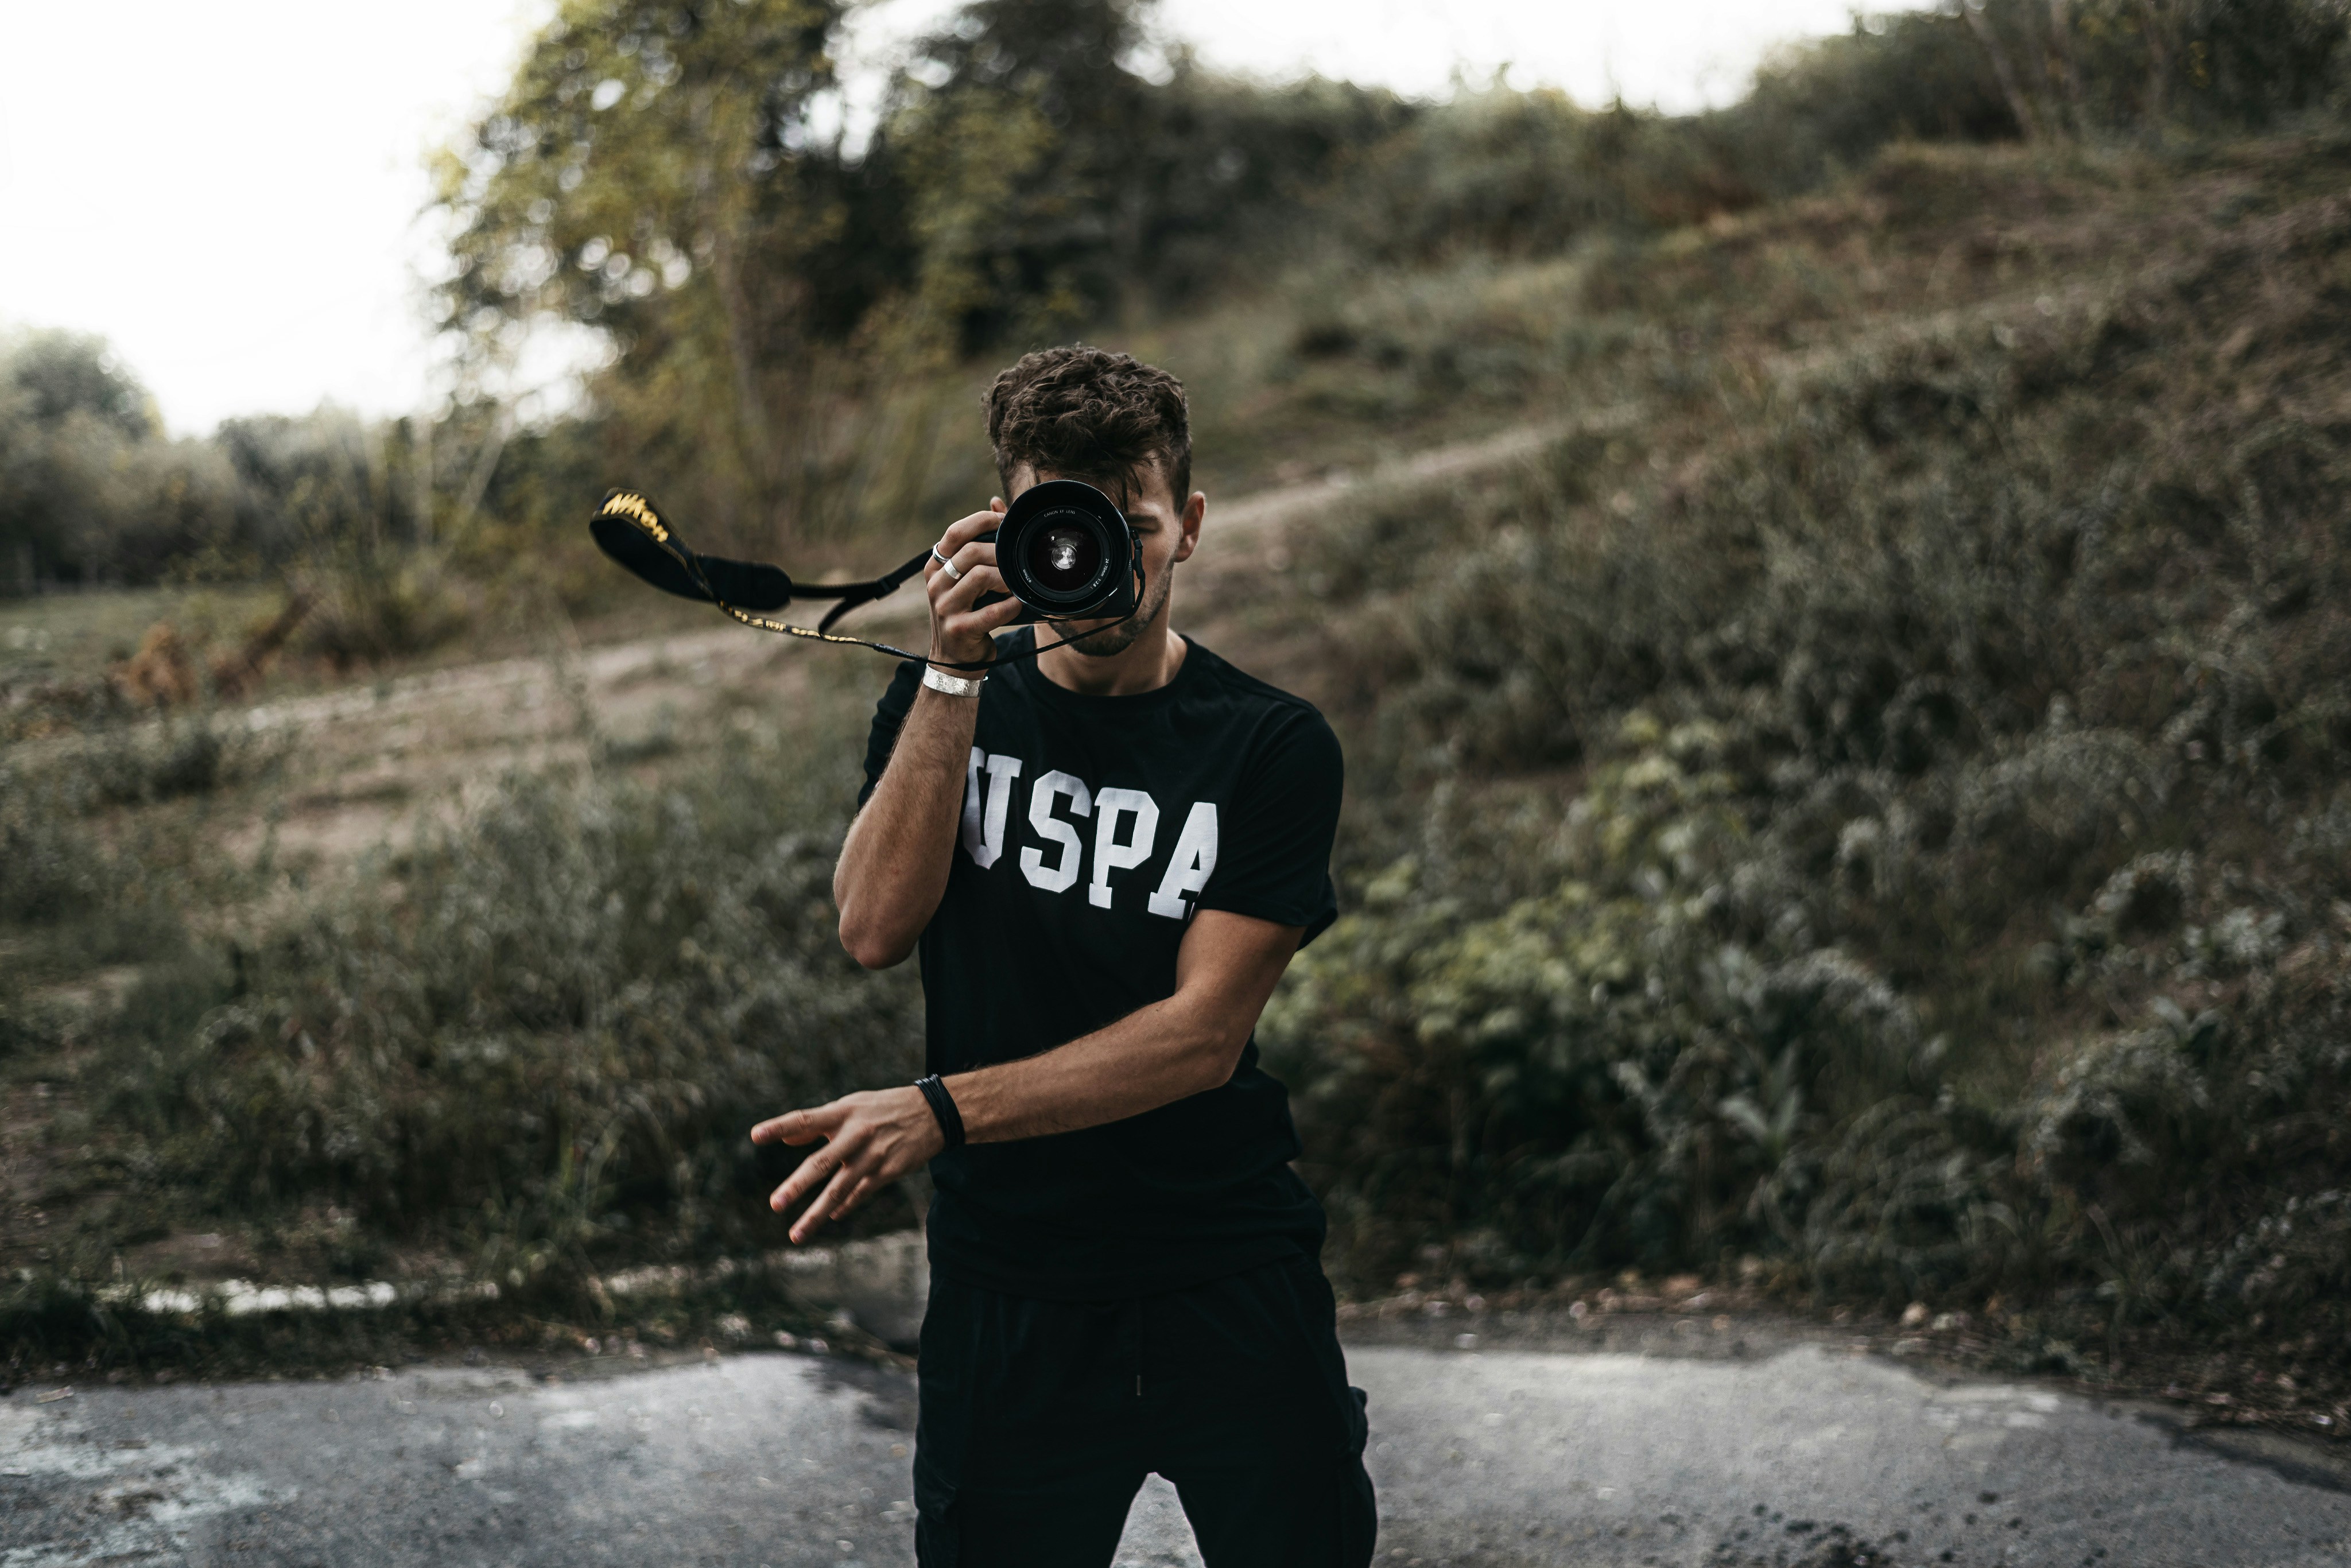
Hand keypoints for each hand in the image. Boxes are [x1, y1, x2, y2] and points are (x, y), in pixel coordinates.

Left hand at [750, 1087, 944, 1242]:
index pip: (805, 1119)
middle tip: (775, 1205)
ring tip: (795, 1235)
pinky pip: (859, 1193)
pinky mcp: (887, 1172)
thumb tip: (787, 1141)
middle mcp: (856, 1134)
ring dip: (816, 1214)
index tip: (754, 1136)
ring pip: (840, 1189)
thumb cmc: (883, 1108)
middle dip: (797, 1185)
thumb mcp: (851, 1107)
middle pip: (822, 1162)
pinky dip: (844, 1206)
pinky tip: (831, 1216)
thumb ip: (818, 1124)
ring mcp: (873, 1156)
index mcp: (843, 1113)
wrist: (933, 1112)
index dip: (780, 1127)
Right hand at [926, 503, 1025, 667]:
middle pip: (970, 552)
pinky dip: (1010, 605)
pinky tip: (1018, 603)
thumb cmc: (967, 613)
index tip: (1006, 521)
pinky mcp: (958, 629)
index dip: (983, 521)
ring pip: (980, 577)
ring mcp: (944, 607)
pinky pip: (991, 611)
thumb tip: (996, 503)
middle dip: (1000, 552)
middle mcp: (935, 584)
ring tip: (1017, 582)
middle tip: (1017, 559)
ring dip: (1006, 577)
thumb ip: (979, 542)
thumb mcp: (966, 578)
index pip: (956, 532)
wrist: (955, 660)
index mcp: (936, 566)